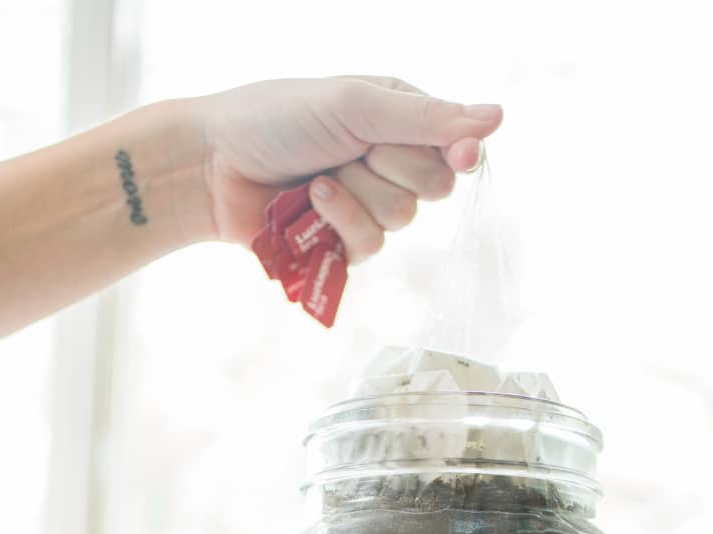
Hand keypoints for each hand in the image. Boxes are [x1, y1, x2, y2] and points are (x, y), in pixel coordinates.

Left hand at [196, 76, 503, 261]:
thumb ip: (426, 118)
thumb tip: (498, 117)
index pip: (458, 143)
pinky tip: (310, 203)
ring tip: (318, 176)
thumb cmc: (277, 119)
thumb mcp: (356, 106)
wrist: (214, 165)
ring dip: (357, 196)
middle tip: (350, 150)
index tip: (462, 156)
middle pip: (435, 187)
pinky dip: (340, 223)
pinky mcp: (344, 242)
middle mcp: (389, 158)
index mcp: (399, 115)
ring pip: (402, 219)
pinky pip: (371, 247)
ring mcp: (368, 203)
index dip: (462, 154)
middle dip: (391, 169)